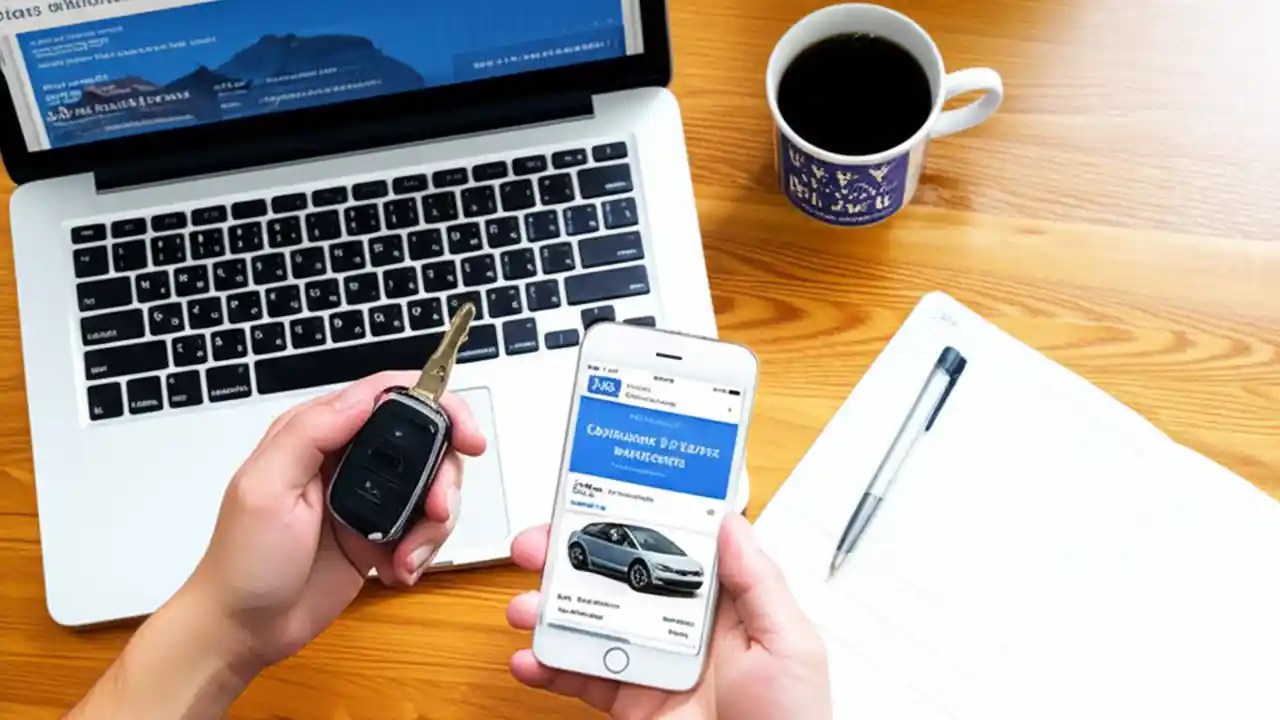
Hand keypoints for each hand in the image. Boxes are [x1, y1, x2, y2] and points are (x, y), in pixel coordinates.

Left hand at [181, 371, 486, 670]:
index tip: (466, 437)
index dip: (438, 408)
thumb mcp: (265, 488)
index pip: (389, 397)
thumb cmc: (243, 560)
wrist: (245, 629)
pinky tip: (396, 571)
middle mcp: (347, 460)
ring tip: (406, 556)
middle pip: (426, 443)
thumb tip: (364, 396)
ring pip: (432, 489)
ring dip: (433, 524)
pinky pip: (425, 529)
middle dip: (443, 478)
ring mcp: (367, 498)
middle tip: (437, 511)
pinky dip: (423, 551)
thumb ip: (311, 433)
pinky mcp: (380, 535)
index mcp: (318, 434)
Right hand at [504, 513, 832, 719]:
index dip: (633, 520)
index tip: (597, 496)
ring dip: (548, 611)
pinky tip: (528, 660)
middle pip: (617, 580)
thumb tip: (730, 521)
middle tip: (535, 546)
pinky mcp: (629, 702)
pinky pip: (580, 679)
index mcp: (722, 605)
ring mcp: (651, 665)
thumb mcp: (789, 644)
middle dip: (570, 559)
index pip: (672, 548)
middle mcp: (680, 628)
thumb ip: (758, 582)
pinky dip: (546, 668)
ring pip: (589, 625)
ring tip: (523, 608)